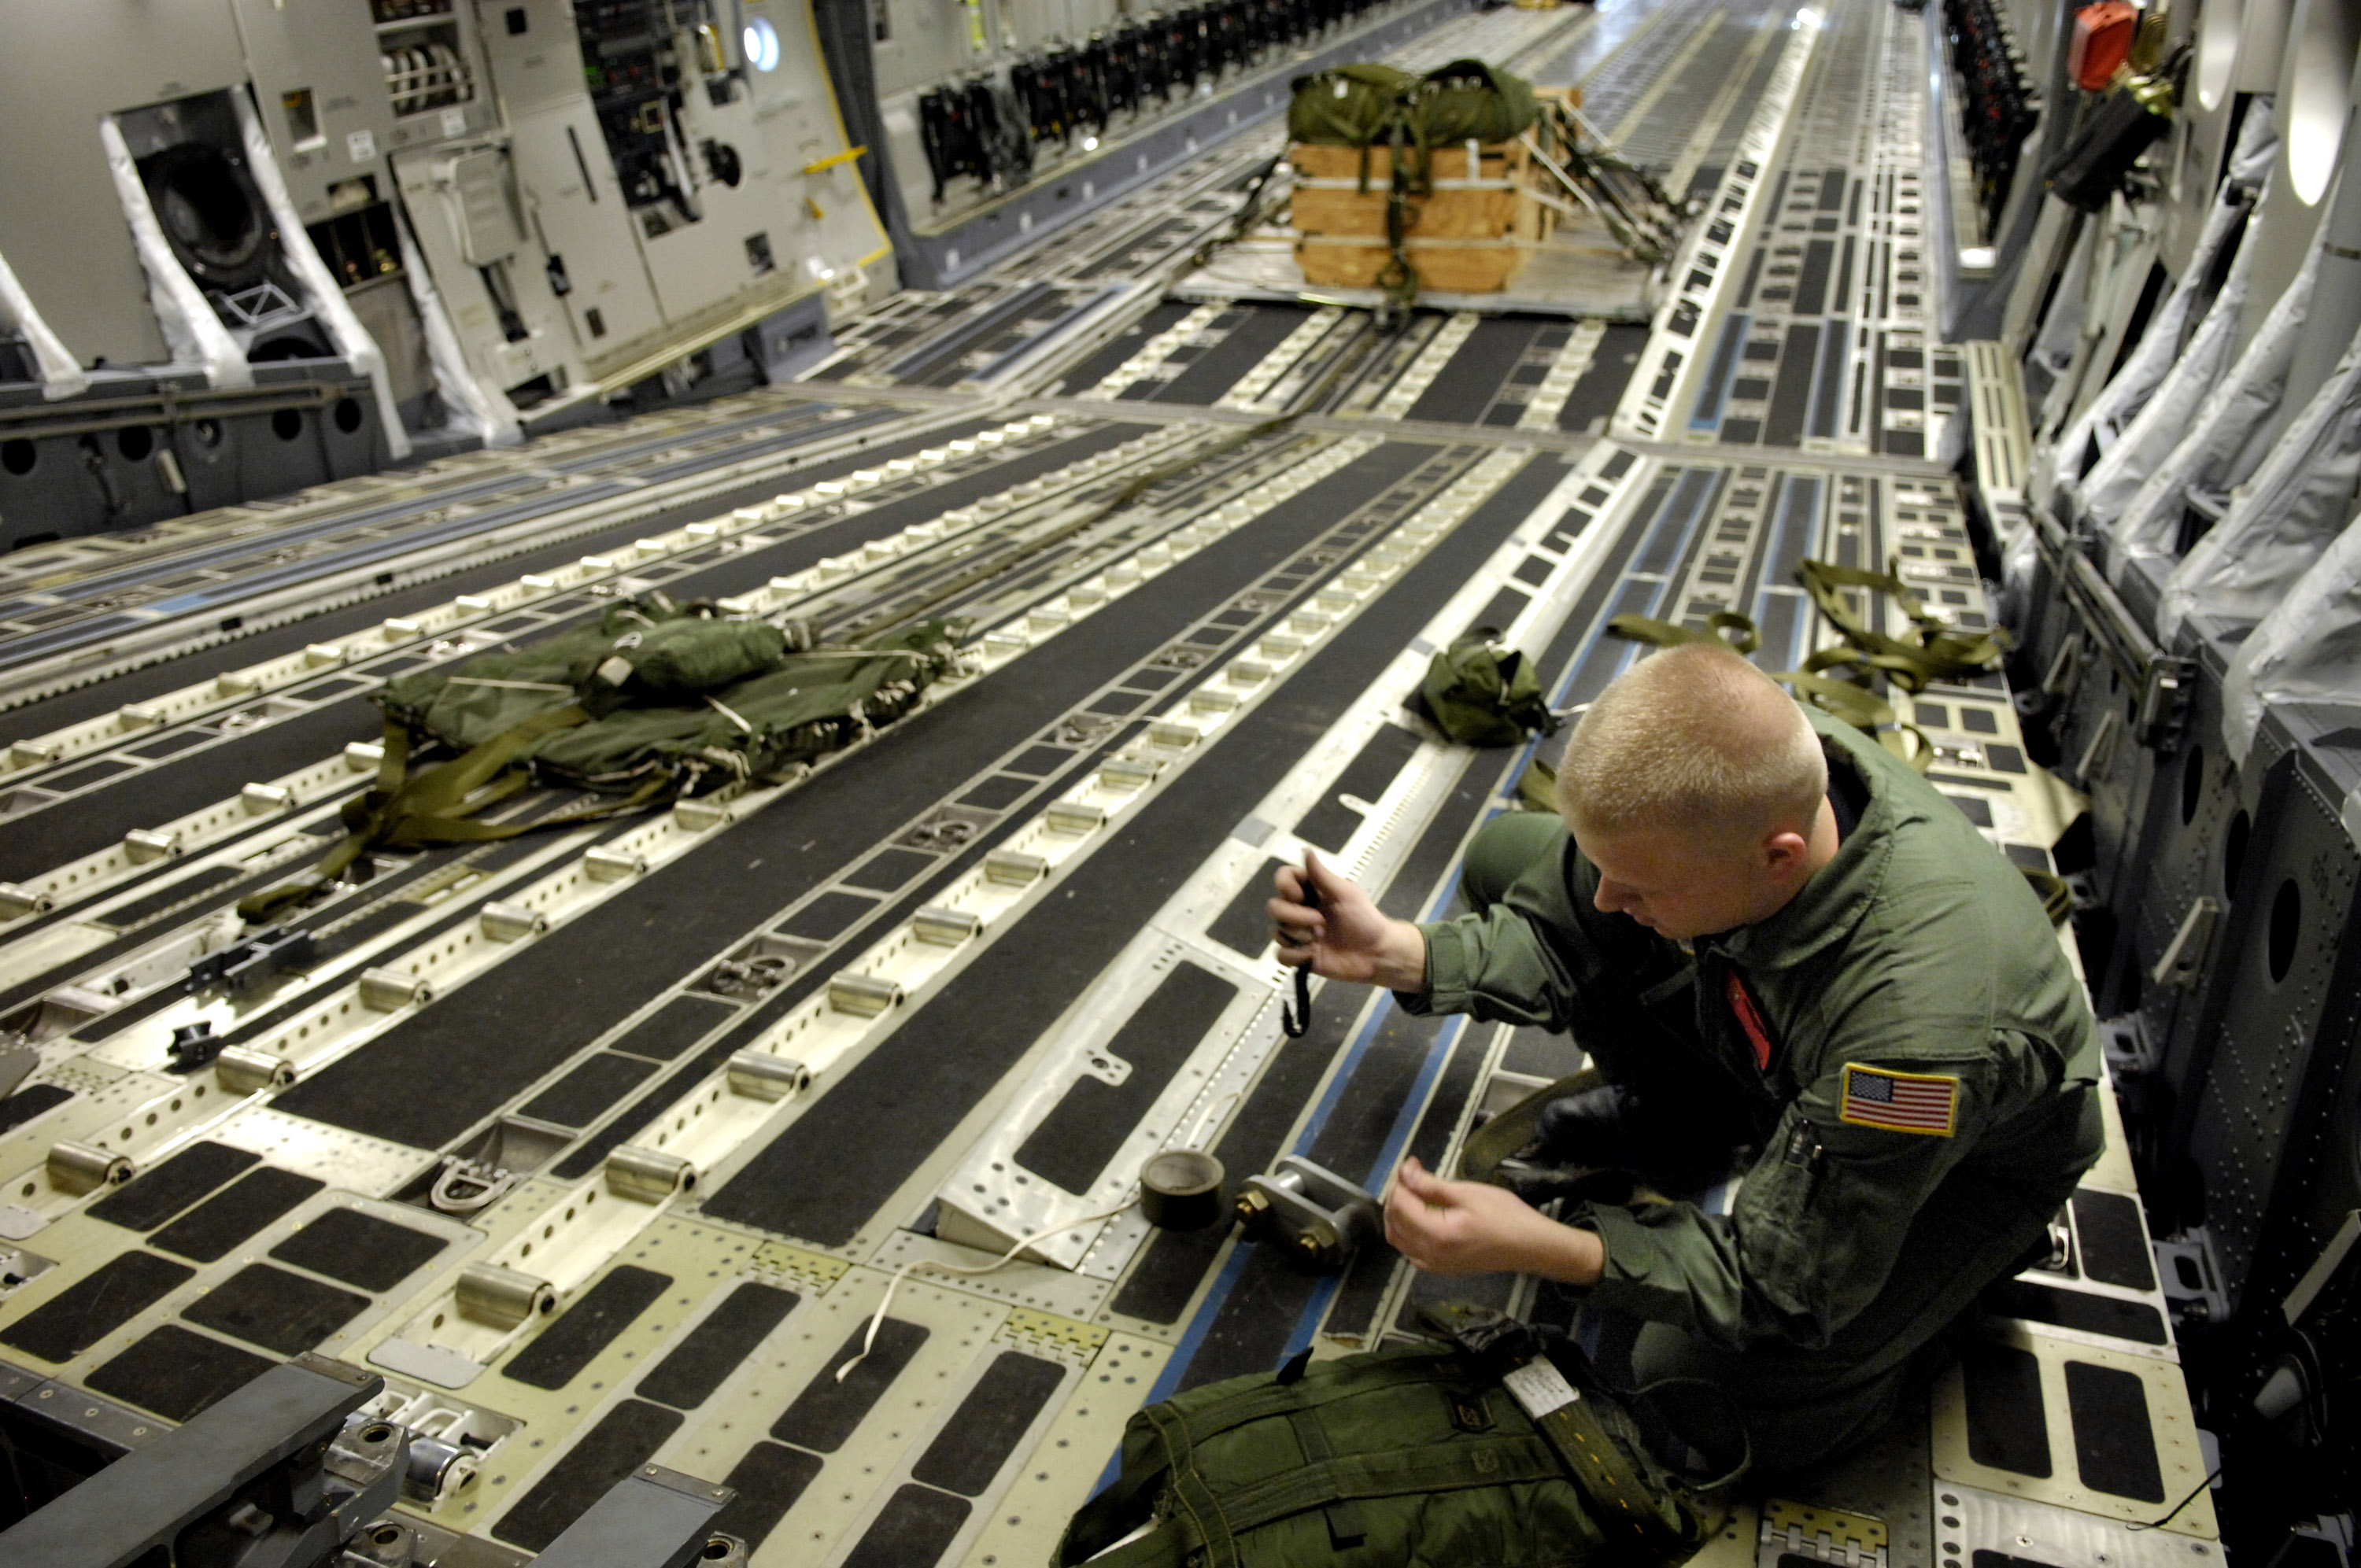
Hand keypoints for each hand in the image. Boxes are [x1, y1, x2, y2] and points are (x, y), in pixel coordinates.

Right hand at [1267, 850, 1427, 989]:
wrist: (1376, 953)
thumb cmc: (1365, 919)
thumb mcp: (1345, 894)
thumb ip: (1322, 875)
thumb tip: (1306, 849)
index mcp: (1310, 891)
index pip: (1283, 879)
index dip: (1285, 886)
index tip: (1300, 895)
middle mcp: (1300, 911)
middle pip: (1274, 907)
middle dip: (1294, 916)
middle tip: (1319, 922)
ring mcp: (1298, 934)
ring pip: (1275, 932)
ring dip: (1297, 936)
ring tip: (1319, 940)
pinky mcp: (1299, 956)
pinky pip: (1281, 955)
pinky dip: (1295, 955)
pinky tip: (1313, 954)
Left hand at [1384, 1158, 1604, 1283]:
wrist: (1531, 1246)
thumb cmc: (1506, 1216)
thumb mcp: (1469, 1193)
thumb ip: (1431, 1185)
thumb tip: (1405, 1172)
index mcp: (1437, 1236)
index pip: (1400, 1206)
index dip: (1401, 1181)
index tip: (1412, 1163)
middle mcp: (1429, 1256)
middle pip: (1394, 1223)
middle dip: (1396, 1195)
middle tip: (1411, 1174)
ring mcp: (1434, 1266)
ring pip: (1398, 1239)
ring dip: (1397, 1214)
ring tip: (1412, 1191)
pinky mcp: (1441, 1269)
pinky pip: (1410, 1250)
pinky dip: (1406, 1231)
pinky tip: (1418, 1216)